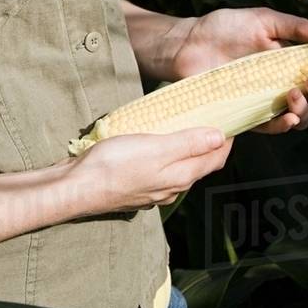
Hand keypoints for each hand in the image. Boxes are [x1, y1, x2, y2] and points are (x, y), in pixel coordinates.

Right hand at [67, 128, 233, 214]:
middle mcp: (170, 188)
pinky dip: (166, 156)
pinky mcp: (134, 187)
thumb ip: (188, 143)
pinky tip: (156, 144)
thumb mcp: (155, 148)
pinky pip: (160, 170)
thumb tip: (220, 137)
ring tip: (186, 125)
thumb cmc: (114, 165)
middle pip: (199, 164)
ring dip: (188, 149)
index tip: (231, 117)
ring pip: (179, 168)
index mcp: (180, 176)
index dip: (226, 138)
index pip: (215, 158)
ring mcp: (152, 191)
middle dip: (210, 143)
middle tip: (212, 117)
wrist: (76, 189)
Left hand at [169, 6, 307, 134]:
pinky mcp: (248, 114)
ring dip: (307, 110)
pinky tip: (287, 116)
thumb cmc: (226, 28)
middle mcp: (285, 85)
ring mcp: (267, 102)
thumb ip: (297, 28)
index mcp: (293, 63)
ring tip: (295, 92)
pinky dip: (284, 125)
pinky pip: (272, 127)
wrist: (189, 42)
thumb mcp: (264, 20)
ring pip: (301, 119)